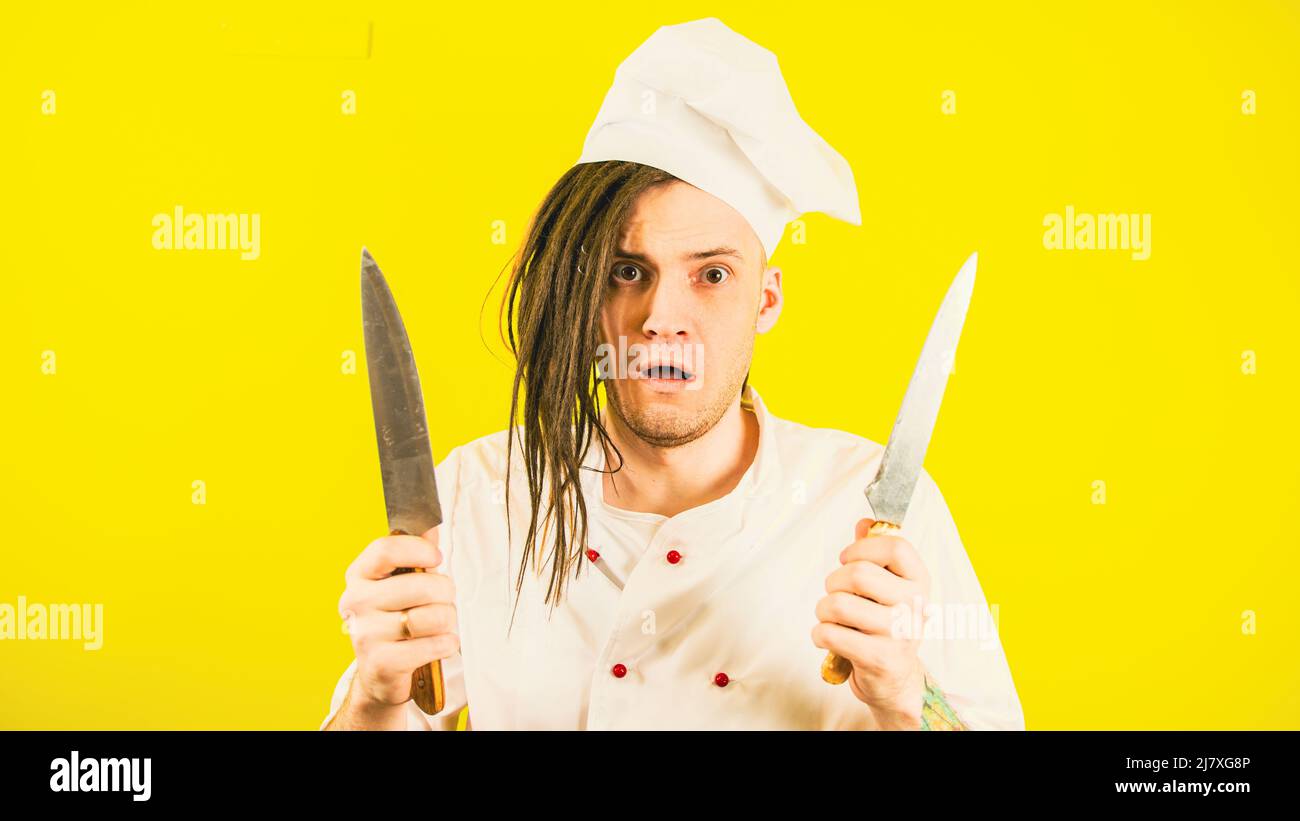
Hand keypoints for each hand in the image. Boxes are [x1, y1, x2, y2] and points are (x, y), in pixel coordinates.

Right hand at [336, 526, 459, 711]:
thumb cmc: (395, 620)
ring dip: (447, 621)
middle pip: (421, 585)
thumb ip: (416, 554)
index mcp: (359, 575)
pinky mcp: (381, 662)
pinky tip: (439, 643)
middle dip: (445, 593)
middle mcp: (356, 602)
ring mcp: (365, 633)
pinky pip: (433, 644)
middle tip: (442, 601)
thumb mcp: (401, 583)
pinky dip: (446, 643)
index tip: (437, 558)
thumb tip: (430, 526)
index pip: (386, 549)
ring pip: (432, 616)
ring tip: (439, 625)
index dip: (418, 550)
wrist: (379, 673)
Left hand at [812, 517, 929, 728]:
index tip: (847, 559)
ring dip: (822, 610)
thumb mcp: (888, 588)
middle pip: (858, 573)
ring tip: (830, 618)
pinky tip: (828, 638)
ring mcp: (899, 634)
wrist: (894, 679)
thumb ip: (875, 554)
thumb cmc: (885, 625)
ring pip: (838, 604)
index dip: (861, 548)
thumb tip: (865, 522)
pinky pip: (829, 633)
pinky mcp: (879, 658)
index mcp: (919, 581)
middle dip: (833, 582)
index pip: (895, 547)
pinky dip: (819, 634)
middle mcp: (914, 606)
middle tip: (836, 594)